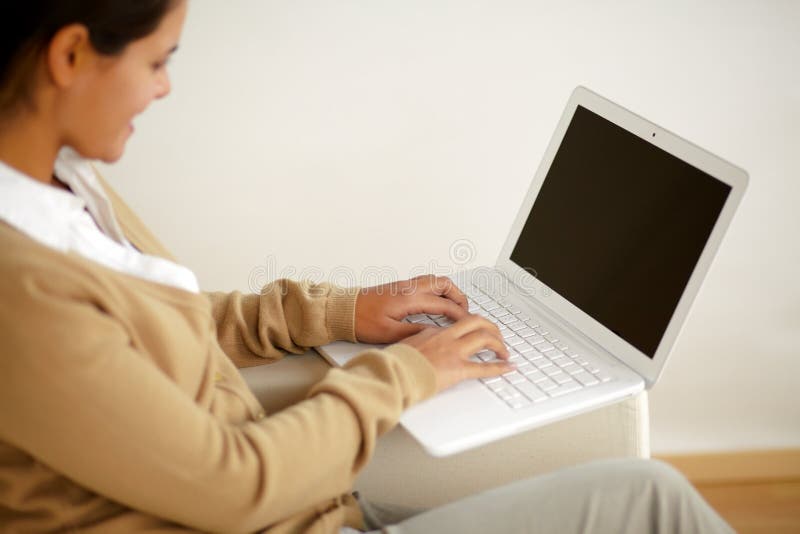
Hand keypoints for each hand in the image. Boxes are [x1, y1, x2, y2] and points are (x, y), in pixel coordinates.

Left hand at [354, 274, 469, 343]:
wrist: (341, 310)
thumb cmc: (360, 321)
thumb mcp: (389, 333)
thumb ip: (416, 332)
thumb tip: (436, 333)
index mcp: (408, 298)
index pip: (443, 304)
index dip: (459, 314)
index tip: (468, 323)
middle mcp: (408, 287)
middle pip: (443, 284)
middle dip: (459, 296)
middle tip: (466, 312)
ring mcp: (404, 285)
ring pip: (434, 280)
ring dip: (449, 291)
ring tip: (455, 306)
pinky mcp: (399, 286)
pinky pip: (425, 282)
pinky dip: (437, 289)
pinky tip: (436, 302)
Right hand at [400, 315, 511, 391]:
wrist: (394, 373)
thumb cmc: (395, 363)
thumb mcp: (404, 345)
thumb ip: (416, 343)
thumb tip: (418, 346)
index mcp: (434, 332)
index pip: (459, 323)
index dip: (472, 326)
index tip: (477, 330)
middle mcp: (447, 338)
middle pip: (477, 322)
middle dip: (491, 327)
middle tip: (497, 335)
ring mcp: (454, 352)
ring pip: (484, 338)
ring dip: (499, 344)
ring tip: (504, 351)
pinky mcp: (458, 369)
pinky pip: (484, 367)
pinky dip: (499, 368)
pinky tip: (507, 368)